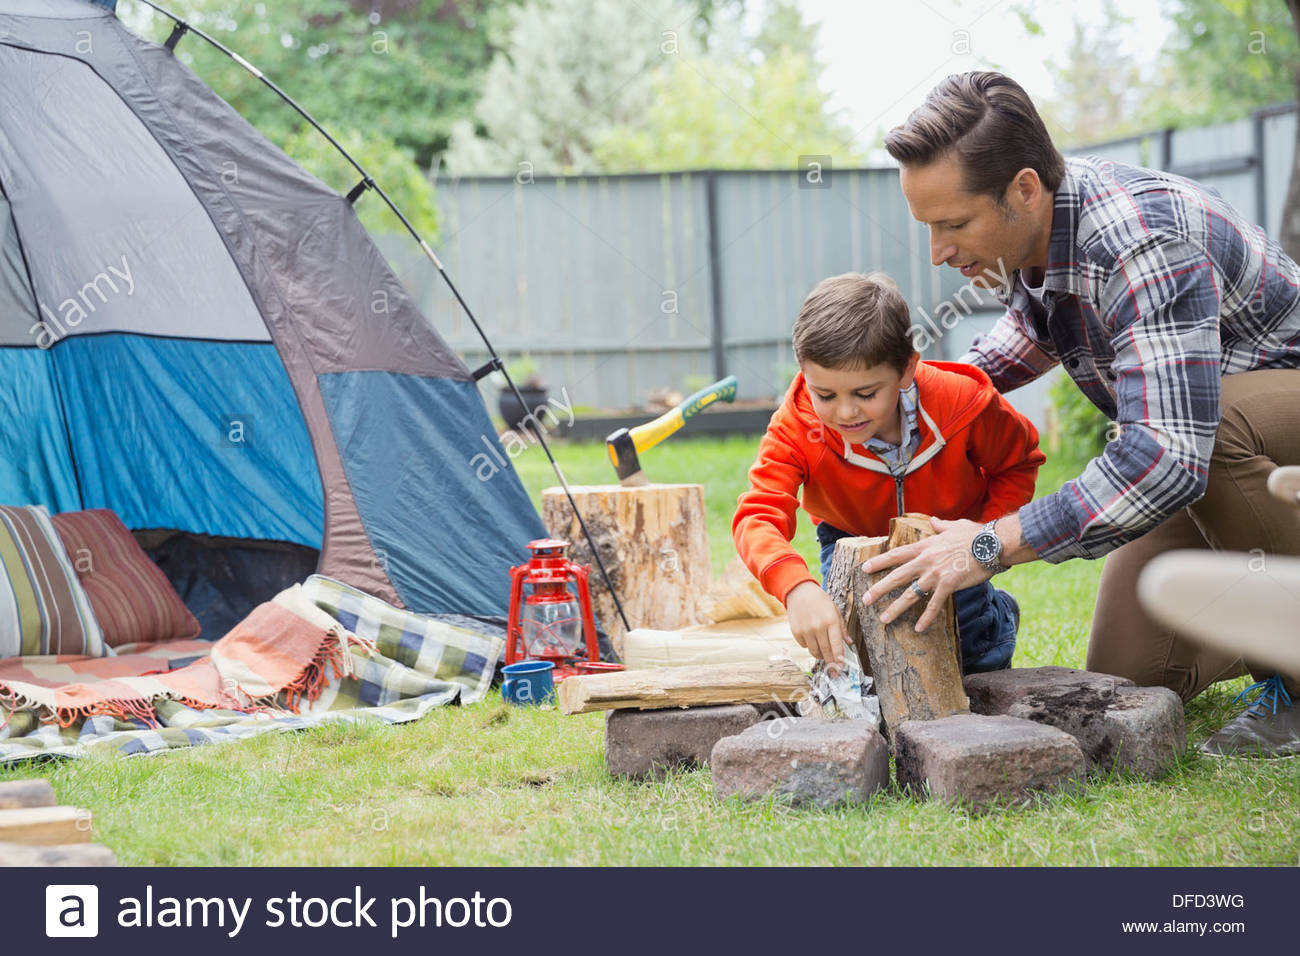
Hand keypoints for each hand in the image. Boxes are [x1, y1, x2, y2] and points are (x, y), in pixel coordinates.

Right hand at [784, 580, 847, 669]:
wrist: (799, 591)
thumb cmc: (820, 600)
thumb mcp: (835, 610)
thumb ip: (842, 628)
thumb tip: (849, 643)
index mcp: (831, 620)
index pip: (836, 645)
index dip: (839, 658)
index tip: (842, 667)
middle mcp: (818, 626)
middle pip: (826, 651)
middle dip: (831, 663)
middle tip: (834, 671)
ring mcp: (806, 630)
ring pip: (815, 652)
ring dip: (821, 656)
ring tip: (824, 655)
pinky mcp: (796, 632)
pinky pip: (805, 646)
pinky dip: (810, 646)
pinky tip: (812, 640)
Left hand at [859, 517, 993, 631]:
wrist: (992, 544)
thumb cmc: (975, 534)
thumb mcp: (954, 526)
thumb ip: (941, 526)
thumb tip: (934, 521)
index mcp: (925, 547)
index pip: (896, 555)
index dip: (879, 562)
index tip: (864, 569)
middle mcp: (926, 561)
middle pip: (897, 576)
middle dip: (879, 589)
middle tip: (865, 600)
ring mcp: (936, 574)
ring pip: (911, 594)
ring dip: (896, 608)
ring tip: (884, 619)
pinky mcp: (949, 585)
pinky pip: (934, 604)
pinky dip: (926, 617)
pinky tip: (919, 628)